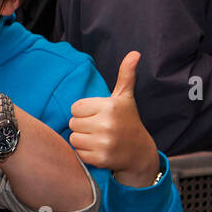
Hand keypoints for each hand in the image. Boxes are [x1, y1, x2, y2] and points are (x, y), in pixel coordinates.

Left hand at [68, 51, 160, 185]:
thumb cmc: (127, 121)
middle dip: (82, 126)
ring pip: (73, 137)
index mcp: (110, 106)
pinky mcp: (100, 158)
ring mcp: (104, 142)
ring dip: (82, 139)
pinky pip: (77, 152)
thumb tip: (134, 53)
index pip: (75, 108)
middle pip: (72, 123)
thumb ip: (126, 75)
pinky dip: (85, 153)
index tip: (98, 115)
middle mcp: (107, 123)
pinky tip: (98, 150)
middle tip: (98, 128)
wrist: (139, 152)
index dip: (84, 112)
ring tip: (98, 139)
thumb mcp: (125, 98)